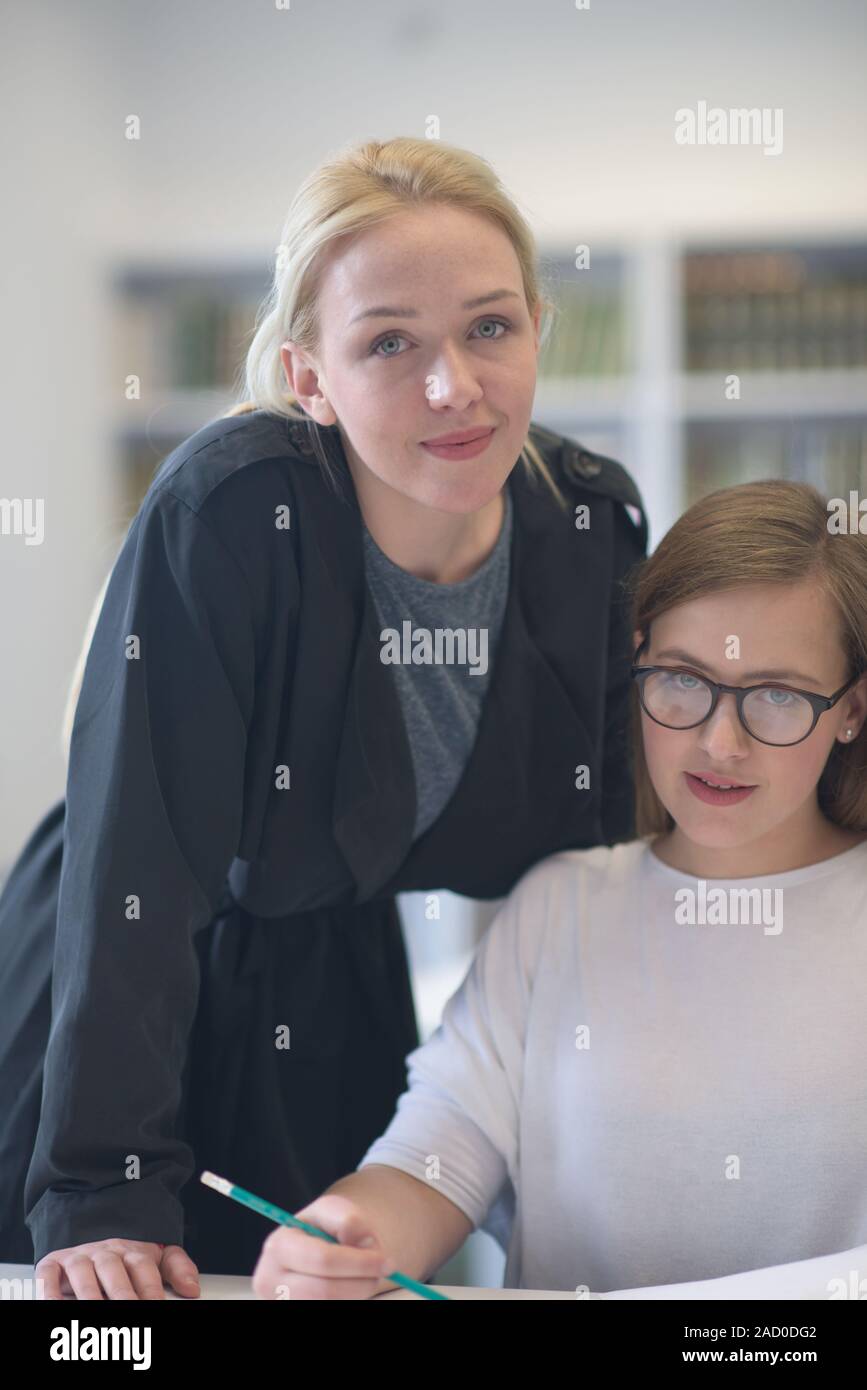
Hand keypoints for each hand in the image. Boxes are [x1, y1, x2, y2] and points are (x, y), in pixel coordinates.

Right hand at [35, 1239, 200, 1299]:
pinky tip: (54, 1304)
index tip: (156, 1303)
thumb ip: (177, 1268)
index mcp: (131, 1251)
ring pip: (82, 1272)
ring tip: (95, 1310)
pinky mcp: (53, 1263)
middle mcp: (104, 1253)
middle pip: (113, 1269)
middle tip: (129, 1309)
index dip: (150, 1286)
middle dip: (121, 1293)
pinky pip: (49, 1274)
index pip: (142, 1265)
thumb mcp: (154, 1258)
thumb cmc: (123, 1258)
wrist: (88, 1229)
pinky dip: (48, 1289)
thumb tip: (193, 1289)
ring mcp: (78, 1257)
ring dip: (88, 1293)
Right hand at [251, 1195, 393, 1300]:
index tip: (388, 1262)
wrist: (316, 1248)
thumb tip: (361, 1242)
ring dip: (357, 1292)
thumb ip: (350, 1219)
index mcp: (279, 1246)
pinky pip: (333, 1311)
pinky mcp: (292, 1315)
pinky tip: (349, 1287)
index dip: (359, 1263)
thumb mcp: (336, 1211)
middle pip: (325, 1291)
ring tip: (364, 1275)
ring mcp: (280, 1304)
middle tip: (384, 1271)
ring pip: (330, 1305)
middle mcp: (271, 1281)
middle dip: (362, 1282)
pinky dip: (348, 1300)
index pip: (322, 1260)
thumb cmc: (325, 1229)